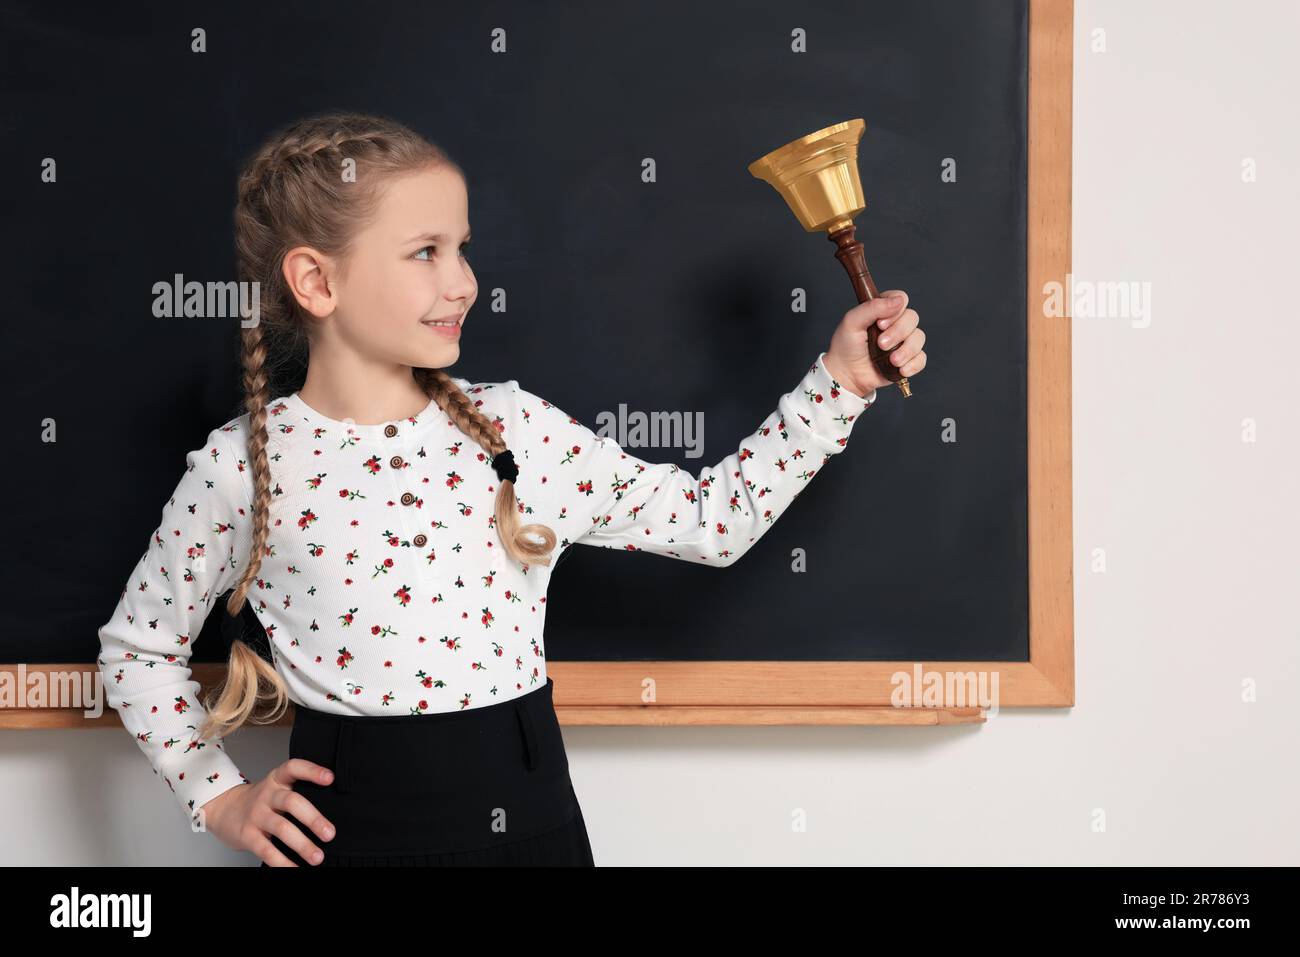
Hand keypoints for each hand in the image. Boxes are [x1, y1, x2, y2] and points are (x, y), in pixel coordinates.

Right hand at [196, 759, 337, 865]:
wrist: (224, 809)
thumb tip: (334, 811)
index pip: (294, 767)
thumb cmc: (261, 801)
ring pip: (282, 828)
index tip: (330, 778)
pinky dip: (282, 862)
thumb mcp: (276, 788)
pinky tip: (295, 868)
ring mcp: (256, 815)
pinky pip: (266, 850)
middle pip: (292, 802)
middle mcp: (266, 795)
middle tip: (330, 834)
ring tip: (317, 857)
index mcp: (277, 780)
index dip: (311, 771)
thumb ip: (297, 792)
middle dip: (313, 819)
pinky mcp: (247, 835)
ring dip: (302, 844)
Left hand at [823, 290, 926, 397]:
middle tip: (881, 344)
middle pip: (912, 318)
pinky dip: (913, 364)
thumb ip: (872, 307)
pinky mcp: (908, 360)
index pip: (901, 299)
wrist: (846, 374)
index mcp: (883, 310)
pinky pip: (921, 358)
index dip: (896, 310)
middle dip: (898, 332)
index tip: (880, 324)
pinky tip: (901, 370)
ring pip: (919, 337)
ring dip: (906, 350)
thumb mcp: (852, 322)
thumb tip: (899, 300)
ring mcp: (903, 342)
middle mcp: (896, 324)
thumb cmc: (846, 346)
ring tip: (892, 360)